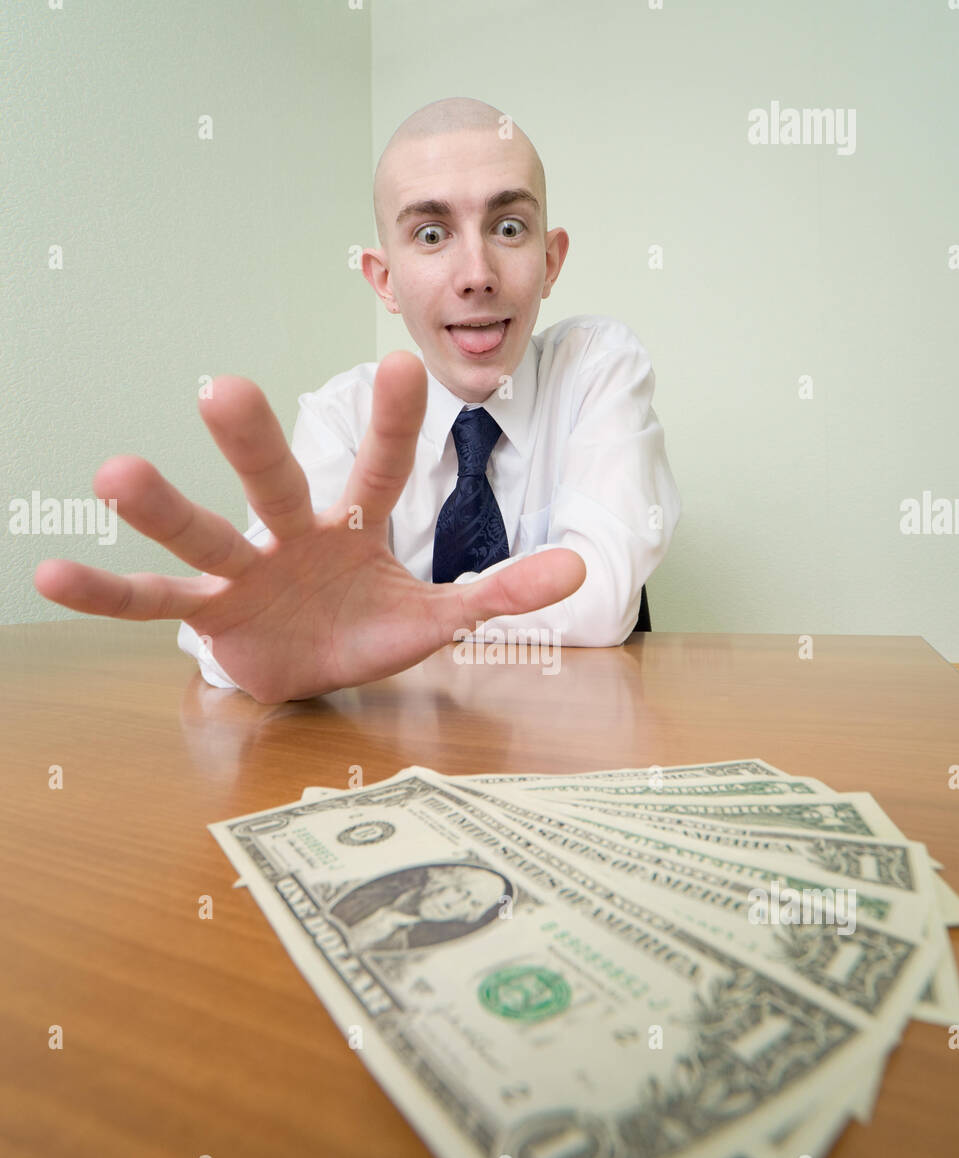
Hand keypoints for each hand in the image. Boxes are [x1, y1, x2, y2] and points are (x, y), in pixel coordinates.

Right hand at [34, 353, 585, 702]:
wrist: (313, 669)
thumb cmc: (370, 626)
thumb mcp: (438, 615)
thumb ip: (500, 592)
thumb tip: (582, 567)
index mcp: (357, 524)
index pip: (383, 468)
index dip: (397, 426)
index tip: (408, 363)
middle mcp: (295, 533)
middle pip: (276, 483)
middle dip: (255, 444)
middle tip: (225, 387)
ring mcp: (246, 571)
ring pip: (202, 533)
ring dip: (162, 507)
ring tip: (113, 470)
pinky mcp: (209, 615)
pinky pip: (154, 603)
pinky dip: (109, 593)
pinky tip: (54, 574)